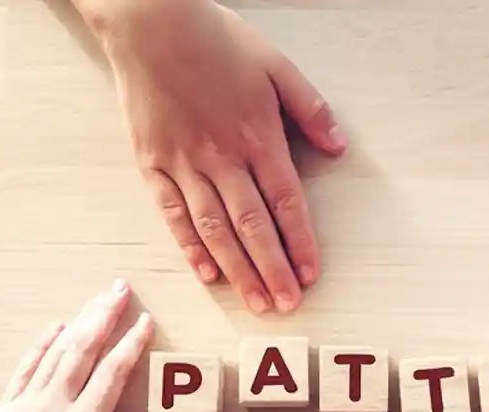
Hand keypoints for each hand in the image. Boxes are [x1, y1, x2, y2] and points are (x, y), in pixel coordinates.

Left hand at [0, 281, 162, 411]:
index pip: (113, 374)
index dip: (132, 344)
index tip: (146, 321)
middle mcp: (51, 411)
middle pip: (83, 349)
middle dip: (104, 315)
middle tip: (121, 288)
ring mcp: (23, 408)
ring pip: (56, 353)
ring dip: (78, 322)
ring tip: (97, 300)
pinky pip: (26, 369)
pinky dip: (42, 344)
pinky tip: (57, 328)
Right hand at [81, 0, 345, 313]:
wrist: (150, 22)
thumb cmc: (216, 40)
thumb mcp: (276, 65)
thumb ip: (310, 108)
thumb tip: (338, 147)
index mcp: (258, 136)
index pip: (286, 202)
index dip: (301, 242)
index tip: (312, 274)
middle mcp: (222, 157)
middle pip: (253, 226)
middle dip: (273, 270)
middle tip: (287, 305)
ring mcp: (184, 163)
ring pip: (215, 228)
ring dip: (239, 270)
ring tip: (255, 302)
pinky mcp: (152, 163)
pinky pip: (174, 214)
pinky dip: (191, 247)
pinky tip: (209, 274)